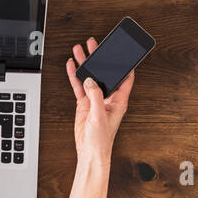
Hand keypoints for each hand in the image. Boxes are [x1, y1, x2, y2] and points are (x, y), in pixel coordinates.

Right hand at [65, 38, 133, 161]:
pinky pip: (79, 86)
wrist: (89, 152)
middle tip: (93, 44)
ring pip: (90, 77)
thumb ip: (96, 97)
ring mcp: (95, 100)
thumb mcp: (100, 116)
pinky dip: (75, 76)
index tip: (121, 51)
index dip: (124, 64)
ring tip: (79, 50)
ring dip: (85, 64)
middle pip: (104, 73)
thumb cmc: (101, 140)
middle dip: (99, 58)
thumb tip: (91, 81)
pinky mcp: (84, 104)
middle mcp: (108, 98)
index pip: (125, 77)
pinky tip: (72, 66)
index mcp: (119, 100)